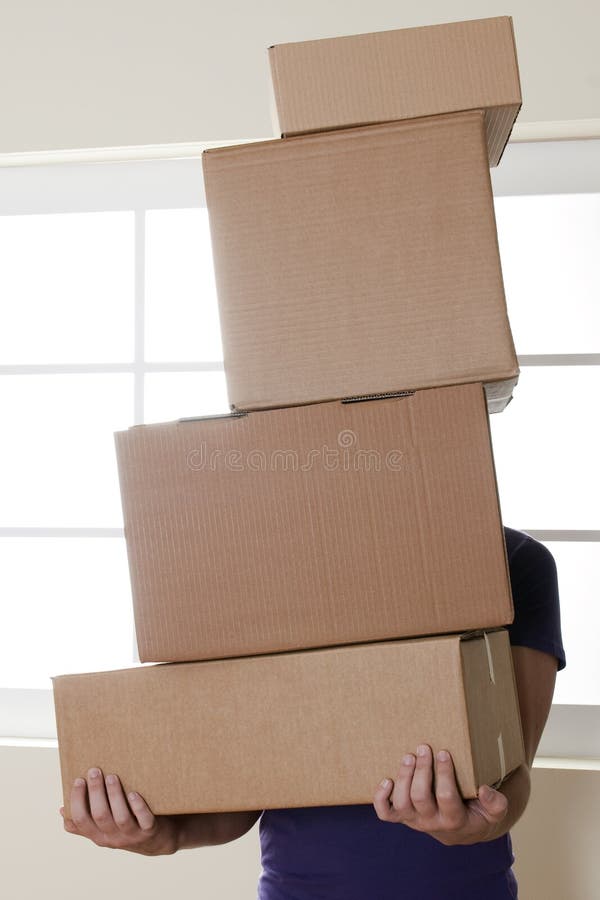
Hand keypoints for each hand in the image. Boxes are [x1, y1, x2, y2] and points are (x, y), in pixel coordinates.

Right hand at [60, 767, 178, 855]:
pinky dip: (138, 807)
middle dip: (96, 792)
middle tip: (95, 771)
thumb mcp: (103, 829)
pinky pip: (144, 820)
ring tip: (112, 776)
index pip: (80, 820)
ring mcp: (131, 835)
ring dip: (115, 796)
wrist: (157, 841)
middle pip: (100, 816)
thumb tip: (62, 809)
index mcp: (97, 836)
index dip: (77, 801)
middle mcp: (112, 838)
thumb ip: (84, 822)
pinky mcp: (150, 831)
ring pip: (120, 817)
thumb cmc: (125, 827)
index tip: (78, 779)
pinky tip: (133, 793)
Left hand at [373, 744, 507, 845]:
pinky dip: (381, 797)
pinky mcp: (402, 817)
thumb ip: (496, 803)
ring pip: (402, 803)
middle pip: (420, 798)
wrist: (462, 831)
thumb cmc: (478, 813)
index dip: (444, 774)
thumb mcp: (495, 811)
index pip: (447, 797)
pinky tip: (386, 779)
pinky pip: (385, 813)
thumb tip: (484, 789)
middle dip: (421, 771)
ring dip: (403, 777)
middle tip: (424, 748)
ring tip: (409, 756)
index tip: (444, 752)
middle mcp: (432, 823)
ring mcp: (415, 821)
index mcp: (455, 820)